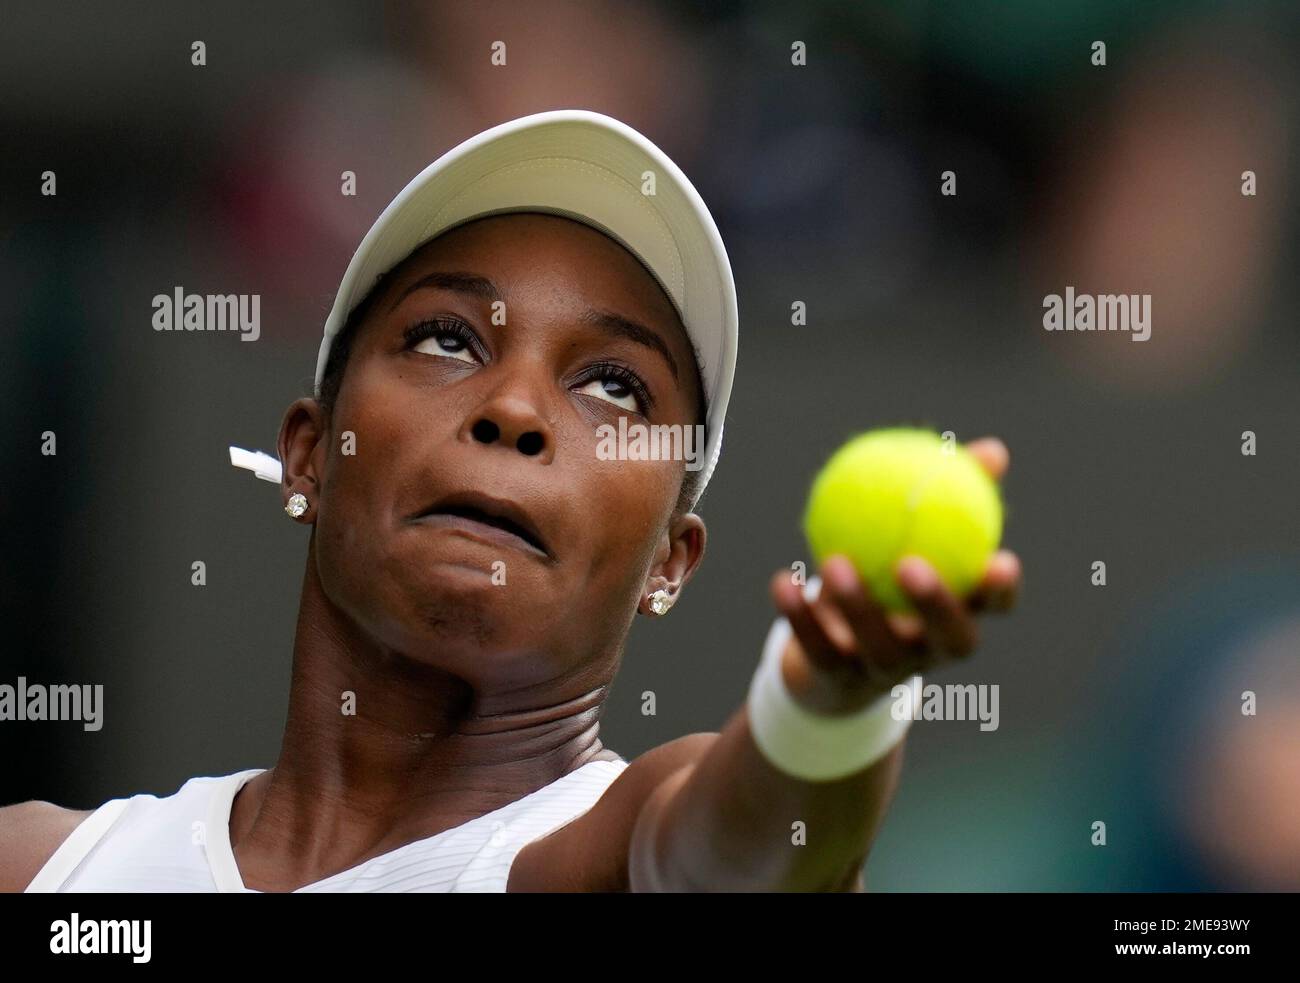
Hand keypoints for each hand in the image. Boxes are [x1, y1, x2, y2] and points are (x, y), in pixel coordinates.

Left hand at [769, 437, 1021, 715]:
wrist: (833, 654)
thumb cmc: (886, 577)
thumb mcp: (917, 536)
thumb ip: (953, 494)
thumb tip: (993, 451)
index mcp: (959, 615)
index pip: (994, 608)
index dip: (1001, 590)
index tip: (1001, 559)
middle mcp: (930, 650)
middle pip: (948, 638)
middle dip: (934, 606)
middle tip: (908, 563)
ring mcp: (885, 670)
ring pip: (879, 647)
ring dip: (857, 605)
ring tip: (836, 562)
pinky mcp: (838, 679)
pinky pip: (818, 648)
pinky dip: (798, 614)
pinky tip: (781, 579)